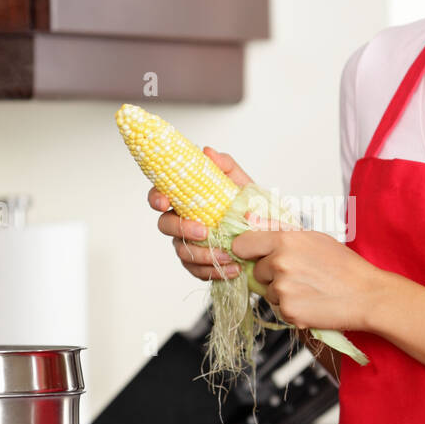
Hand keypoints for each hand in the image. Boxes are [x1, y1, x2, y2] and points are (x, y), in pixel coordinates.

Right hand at [148, 147, 251, 281]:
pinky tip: (233, 269)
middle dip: (181, 229)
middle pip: (165, 225)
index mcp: (187, 199)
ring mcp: (188, 243)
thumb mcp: (242, 182)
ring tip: (229, 255)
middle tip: (203, 231)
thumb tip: (207, 152)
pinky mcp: (198, 264)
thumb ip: (225, 166)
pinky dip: (214, 271)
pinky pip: (197, 270)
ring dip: (203, 254)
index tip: (164, 202)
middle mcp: (182, 221)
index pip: (160, 195)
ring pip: (182, 251)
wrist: (268, 235)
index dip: (156, 198)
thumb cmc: (250, 207)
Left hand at [231, 211, 381, 332]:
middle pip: (257, 271)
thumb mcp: (314, 238)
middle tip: (300, 274)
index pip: (242, 244)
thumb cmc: (344, 266)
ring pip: (268, 292)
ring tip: (309, 288)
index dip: (248, 251)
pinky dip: (292, 308)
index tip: (255, 255)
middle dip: (272, 275)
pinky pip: (279, 309)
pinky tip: (312, 301)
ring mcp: (283, 289)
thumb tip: (250, 218)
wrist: (366, 295)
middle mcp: (280, 263)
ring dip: (283, 293)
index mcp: (285, 240)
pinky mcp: (288, 311)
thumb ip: (279, 229)